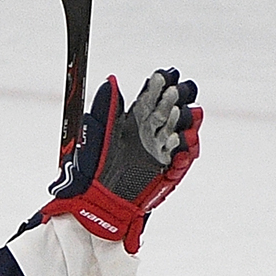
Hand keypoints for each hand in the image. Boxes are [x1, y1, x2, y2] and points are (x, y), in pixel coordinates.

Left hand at [38, 69, 200, 252]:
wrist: (95, 200)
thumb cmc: (92, 167)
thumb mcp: (95, 134)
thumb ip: (106, 108)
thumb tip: (110, 82)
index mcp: (135, 119)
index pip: (152, 96)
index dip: (160, 84)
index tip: (163, 74)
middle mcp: (152, 131)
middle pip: (172, 108)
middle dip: (177, 98)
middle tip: (176, 90)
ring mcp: (162, 149)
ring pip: (181, 130)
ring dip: (183, 121)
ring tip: (180, 113)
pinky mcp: (168, 170)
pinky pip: (181, 158)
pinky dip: (182, 150)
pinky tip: (180, 141)